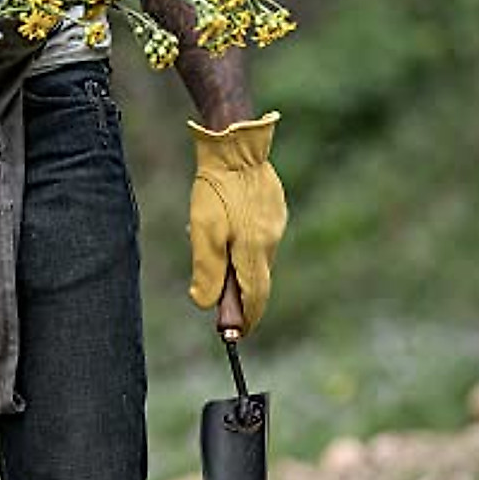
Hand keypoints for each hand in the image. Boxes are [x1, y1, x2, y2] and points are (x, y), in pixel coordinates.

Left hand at [187, 110, 287, 334]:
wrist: (235, 145)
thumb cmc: (215, 188)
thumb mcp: (203, 231)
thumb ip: (206, 271)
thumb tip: (205, 304)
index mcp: (255, 250)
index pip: (256, 298)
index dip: (246, 319)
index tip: (236, 334)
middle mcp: (271, 240)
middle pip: (256, 279)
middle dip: (238, 291)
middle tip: (218, 295)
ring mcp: (276, 223)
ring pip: (256, 255)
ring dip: (237, 260)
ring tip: (212, 240)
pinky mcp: (275, 208)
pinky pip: (259, 235)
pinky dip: (242, 240)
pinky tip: (226, 223)